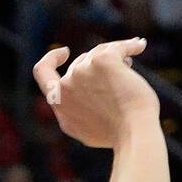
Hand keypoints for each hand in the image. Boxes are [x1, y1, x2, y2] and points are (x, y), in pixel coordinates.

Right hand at [32, 38, 158, 148]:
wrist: (134, 134)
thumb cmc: (119, 135)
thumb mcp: (87, 129)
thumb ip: (79, 109)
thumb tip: (90, 87)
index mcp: (59, 104)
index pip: (42, 72)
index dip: (52, 58)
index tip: (66, 52)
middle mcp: (66, 86)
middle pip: (82, 62)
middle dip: (100, 66)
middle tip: (122, 73)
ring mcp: (81, 72)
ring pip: (99, 53)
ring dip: (116, 58)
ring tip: (132, 72)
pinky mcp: (101, 61)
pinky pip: (118, 47)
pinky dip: (130, 46)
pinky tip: (139, 46)